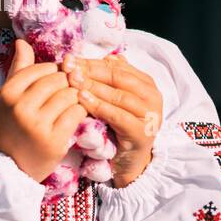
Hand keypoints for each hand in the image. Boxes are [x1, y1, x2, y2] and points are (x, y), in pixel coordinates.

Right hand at [0, 37, 88, 184]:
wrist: (9, 167)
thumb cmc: (9, 127)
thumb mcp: (8, 98)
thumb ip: (18, 69)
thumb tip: (22, 41)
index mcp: (7, 93)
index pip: (41, 68)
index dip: (56, 70)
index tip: (62, 77)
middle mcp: (20, 107)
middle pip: (58, 79)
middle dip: (70, 81)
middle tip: (76, 87)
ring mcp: (37, 124)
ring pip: (70, 95)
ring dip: (79, 95)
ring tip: (79, 99)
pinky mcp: (53, 140)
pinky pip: (77, 113)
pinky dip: (83, 111)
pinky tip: (81, 113)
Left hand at [61, 53, 163, 187]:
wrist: (127, 162)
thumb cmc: (117, 129)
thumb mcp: (112, 101)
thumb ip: (107, 81)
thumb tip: (98, 57)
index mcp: (145, 84)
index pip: (116, 67)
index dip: (91, 61)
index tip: (68, 59)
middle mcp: (152, 96)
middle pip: (118, 77)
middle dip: (90, 71)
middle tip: (68, 68)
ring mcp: (150, 115)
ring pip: (119, 95)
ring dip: (93, 86)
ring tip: (72, 80)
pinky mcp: (143, 133)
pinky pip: (118, 116)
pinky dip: (100, 106)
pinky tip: (82, 99)